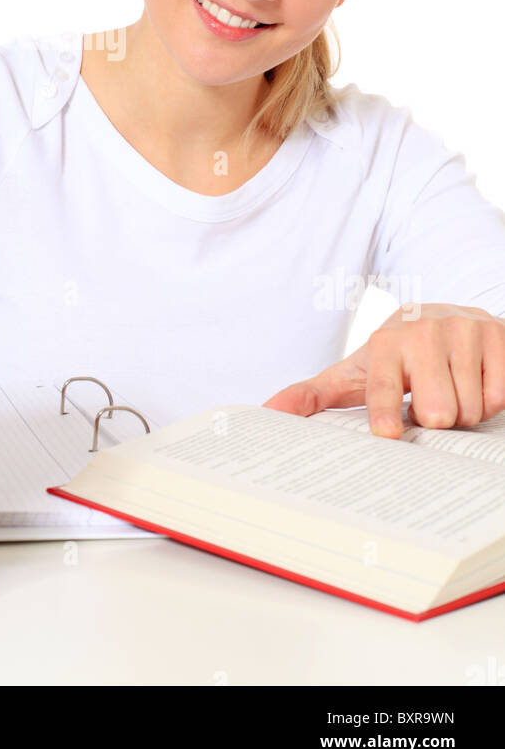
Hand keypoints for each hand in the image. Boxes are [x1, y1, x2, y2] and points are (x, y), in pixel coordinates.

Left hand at [262, 303, 504, 438]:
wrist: (447, 315)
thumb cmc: (398, 356)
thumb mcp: (356, 371)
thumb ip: (313, 394)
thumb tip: (267, 411)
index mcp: (386, 341)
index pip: (385, 386)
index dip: (387, 412)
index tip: (389, 433)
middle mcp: (425, 330)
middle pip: (436, 412)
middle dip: (435, 419)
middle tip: (427, 403)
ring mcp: (465, 330)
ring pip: (470, 409)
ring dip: (463, 413)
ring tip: (449, 390)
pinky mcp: (498, 335)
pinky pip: (499, 397)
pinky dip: (490, 401)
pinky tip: (473, 383)